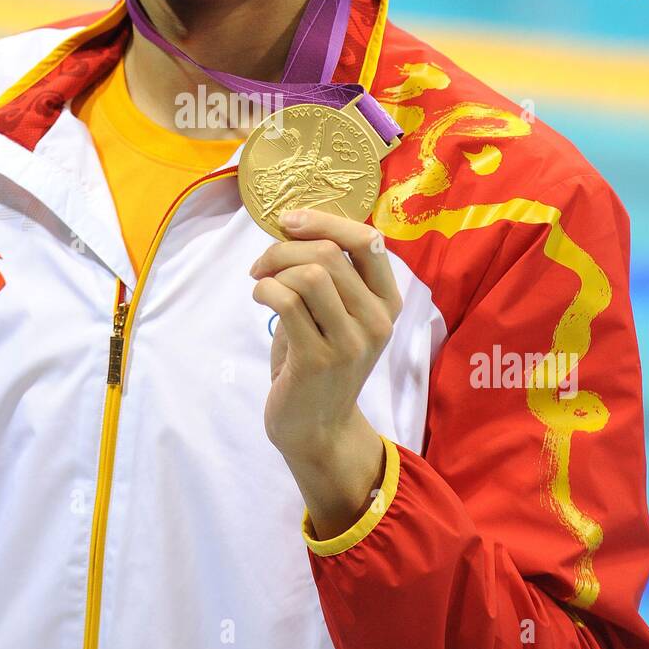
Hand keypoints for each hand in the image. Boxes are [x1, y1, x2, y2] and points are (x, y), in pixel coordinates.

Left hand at [249, 207, 402, 460]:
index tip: (289, 221)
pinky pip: (286, 301)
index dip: (325, 221)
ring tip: (262, 284)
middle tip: (262, 264)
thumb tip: (294, 224)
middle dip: (284, 248)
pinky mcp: (318, 359)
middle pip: (328, 254)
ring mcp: (350, 342)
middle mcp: (376, 320)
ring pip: (309, 274)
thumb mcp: (338, 314)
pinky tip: (260, 299)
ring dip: (274, 270)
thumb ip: (331, 275)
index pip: (368, 241)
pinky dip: (264, 290)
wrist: (317, 428)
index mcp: (387, 301)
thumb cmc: (320, 360)